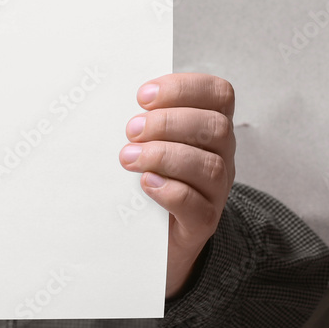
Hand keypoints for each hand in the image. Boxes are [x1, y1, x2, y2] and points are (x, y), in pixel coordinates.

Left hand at [118, 74, 235, 298]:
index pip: (218, 94)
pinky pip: (197, 205)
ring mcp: (216, 191)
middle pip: (214, 127)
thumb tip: (107, 102)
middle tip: (130, 130)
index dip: (184, 88)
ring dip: (164, 156)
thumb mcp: (148, 144)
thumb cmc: (148, 178)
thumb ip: (142, 123)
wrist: (154, 239)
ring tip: (129, 158)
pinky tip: (145, 184)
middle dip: (168, 123)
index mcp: (210, 128)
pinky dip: (169, 191)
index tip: (144, 96)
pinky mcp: (203, 222)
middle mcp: (221, 156)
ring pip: (209, 166)